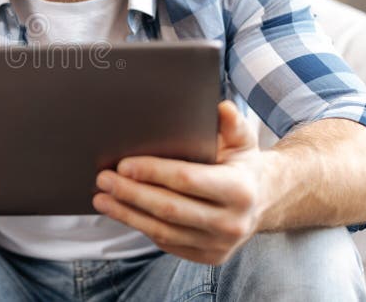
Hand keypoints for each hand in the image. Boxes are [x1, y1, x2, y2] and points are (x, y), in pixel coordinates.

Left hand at [93, 101, 270, 264]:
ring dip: (127, 214)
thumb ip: (232, 123)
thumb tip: (221, 107)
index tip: (123, 164)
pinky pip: (167, 242)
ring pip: (163, 230)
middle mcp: (232, 222)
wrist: (264, 202)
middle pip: (169, 208)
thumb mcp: (242, 140)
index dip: (152, 172)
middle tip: (103, 179)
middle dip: (130, 193)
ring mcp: (219, 244)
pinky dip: (140, 226)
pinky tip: (121, 212)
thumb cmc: (242, 165)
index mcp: (239, 189)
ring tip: (101, 199)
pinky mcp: (208, 256)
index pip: (186, 180)